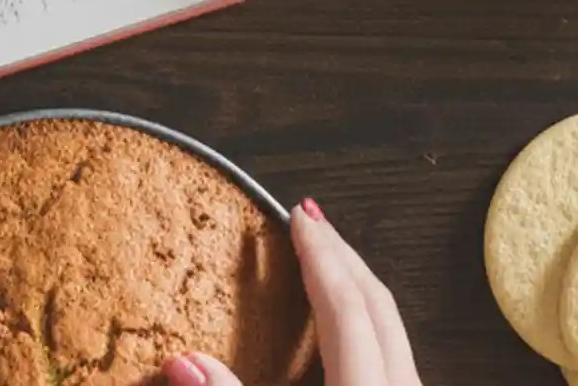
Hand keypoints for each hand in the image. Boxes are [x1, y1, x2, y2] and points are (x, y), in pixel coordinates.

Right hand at [164, 200, 421, 385]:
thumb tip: (182, 361)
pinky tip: (347, 321)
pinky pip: (394, 350)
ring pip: (393, 326)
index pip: (345, 308)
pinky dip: (368, 318)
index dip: (320, 258)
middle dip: (342, 255)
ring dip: (358, 284)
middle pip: (377, 305)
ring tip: (327, 257)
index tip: (298, 215)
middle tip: (312, 220)